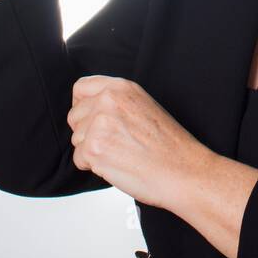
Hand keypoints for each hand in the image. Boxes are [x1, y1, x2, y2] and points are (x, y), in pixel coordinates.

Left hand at [67, 76, 212, 210]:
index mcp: (121, 87)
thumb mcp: (144, 106)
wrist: (183, 170)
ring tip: (120, 154)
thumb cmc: (169, 145)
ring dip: (92, 151)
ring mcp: (99, 123)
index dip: (82, 105)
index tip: (90, 117)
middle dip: (87, 132)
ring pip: (77, 139)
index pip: (81, 87)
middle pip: (75, 116)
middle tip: (114, 143)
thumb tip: (90, 108)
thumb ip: (116, 101)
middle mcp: (108, 100)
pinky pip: (79, 159)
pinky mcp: (94, 148)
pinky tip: (117, 165)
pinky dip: (93, 167)